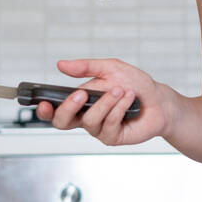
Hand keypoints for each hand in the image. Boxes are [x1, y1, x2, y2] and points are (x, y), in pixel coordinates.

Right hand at [35, 58, 173, 145]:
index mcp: (80, 102)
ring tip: (121, 90)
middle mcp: (86, 117)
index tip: (42, 102)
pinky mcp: (113, 137)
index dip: (44, 110)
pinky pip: (108, 124)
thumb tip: (61, 64)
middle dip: (69, 107)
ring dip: (105, 102)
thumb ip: (85, 67)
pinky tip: (128, 100)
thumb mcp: (110, 68)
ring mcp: (99, 129)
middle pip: (62, 122)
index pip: (54, 110)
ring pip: (89, 120)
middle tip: (82, 94)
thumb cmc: (135, 85)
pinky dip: (118, 108)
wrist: (158, 100)